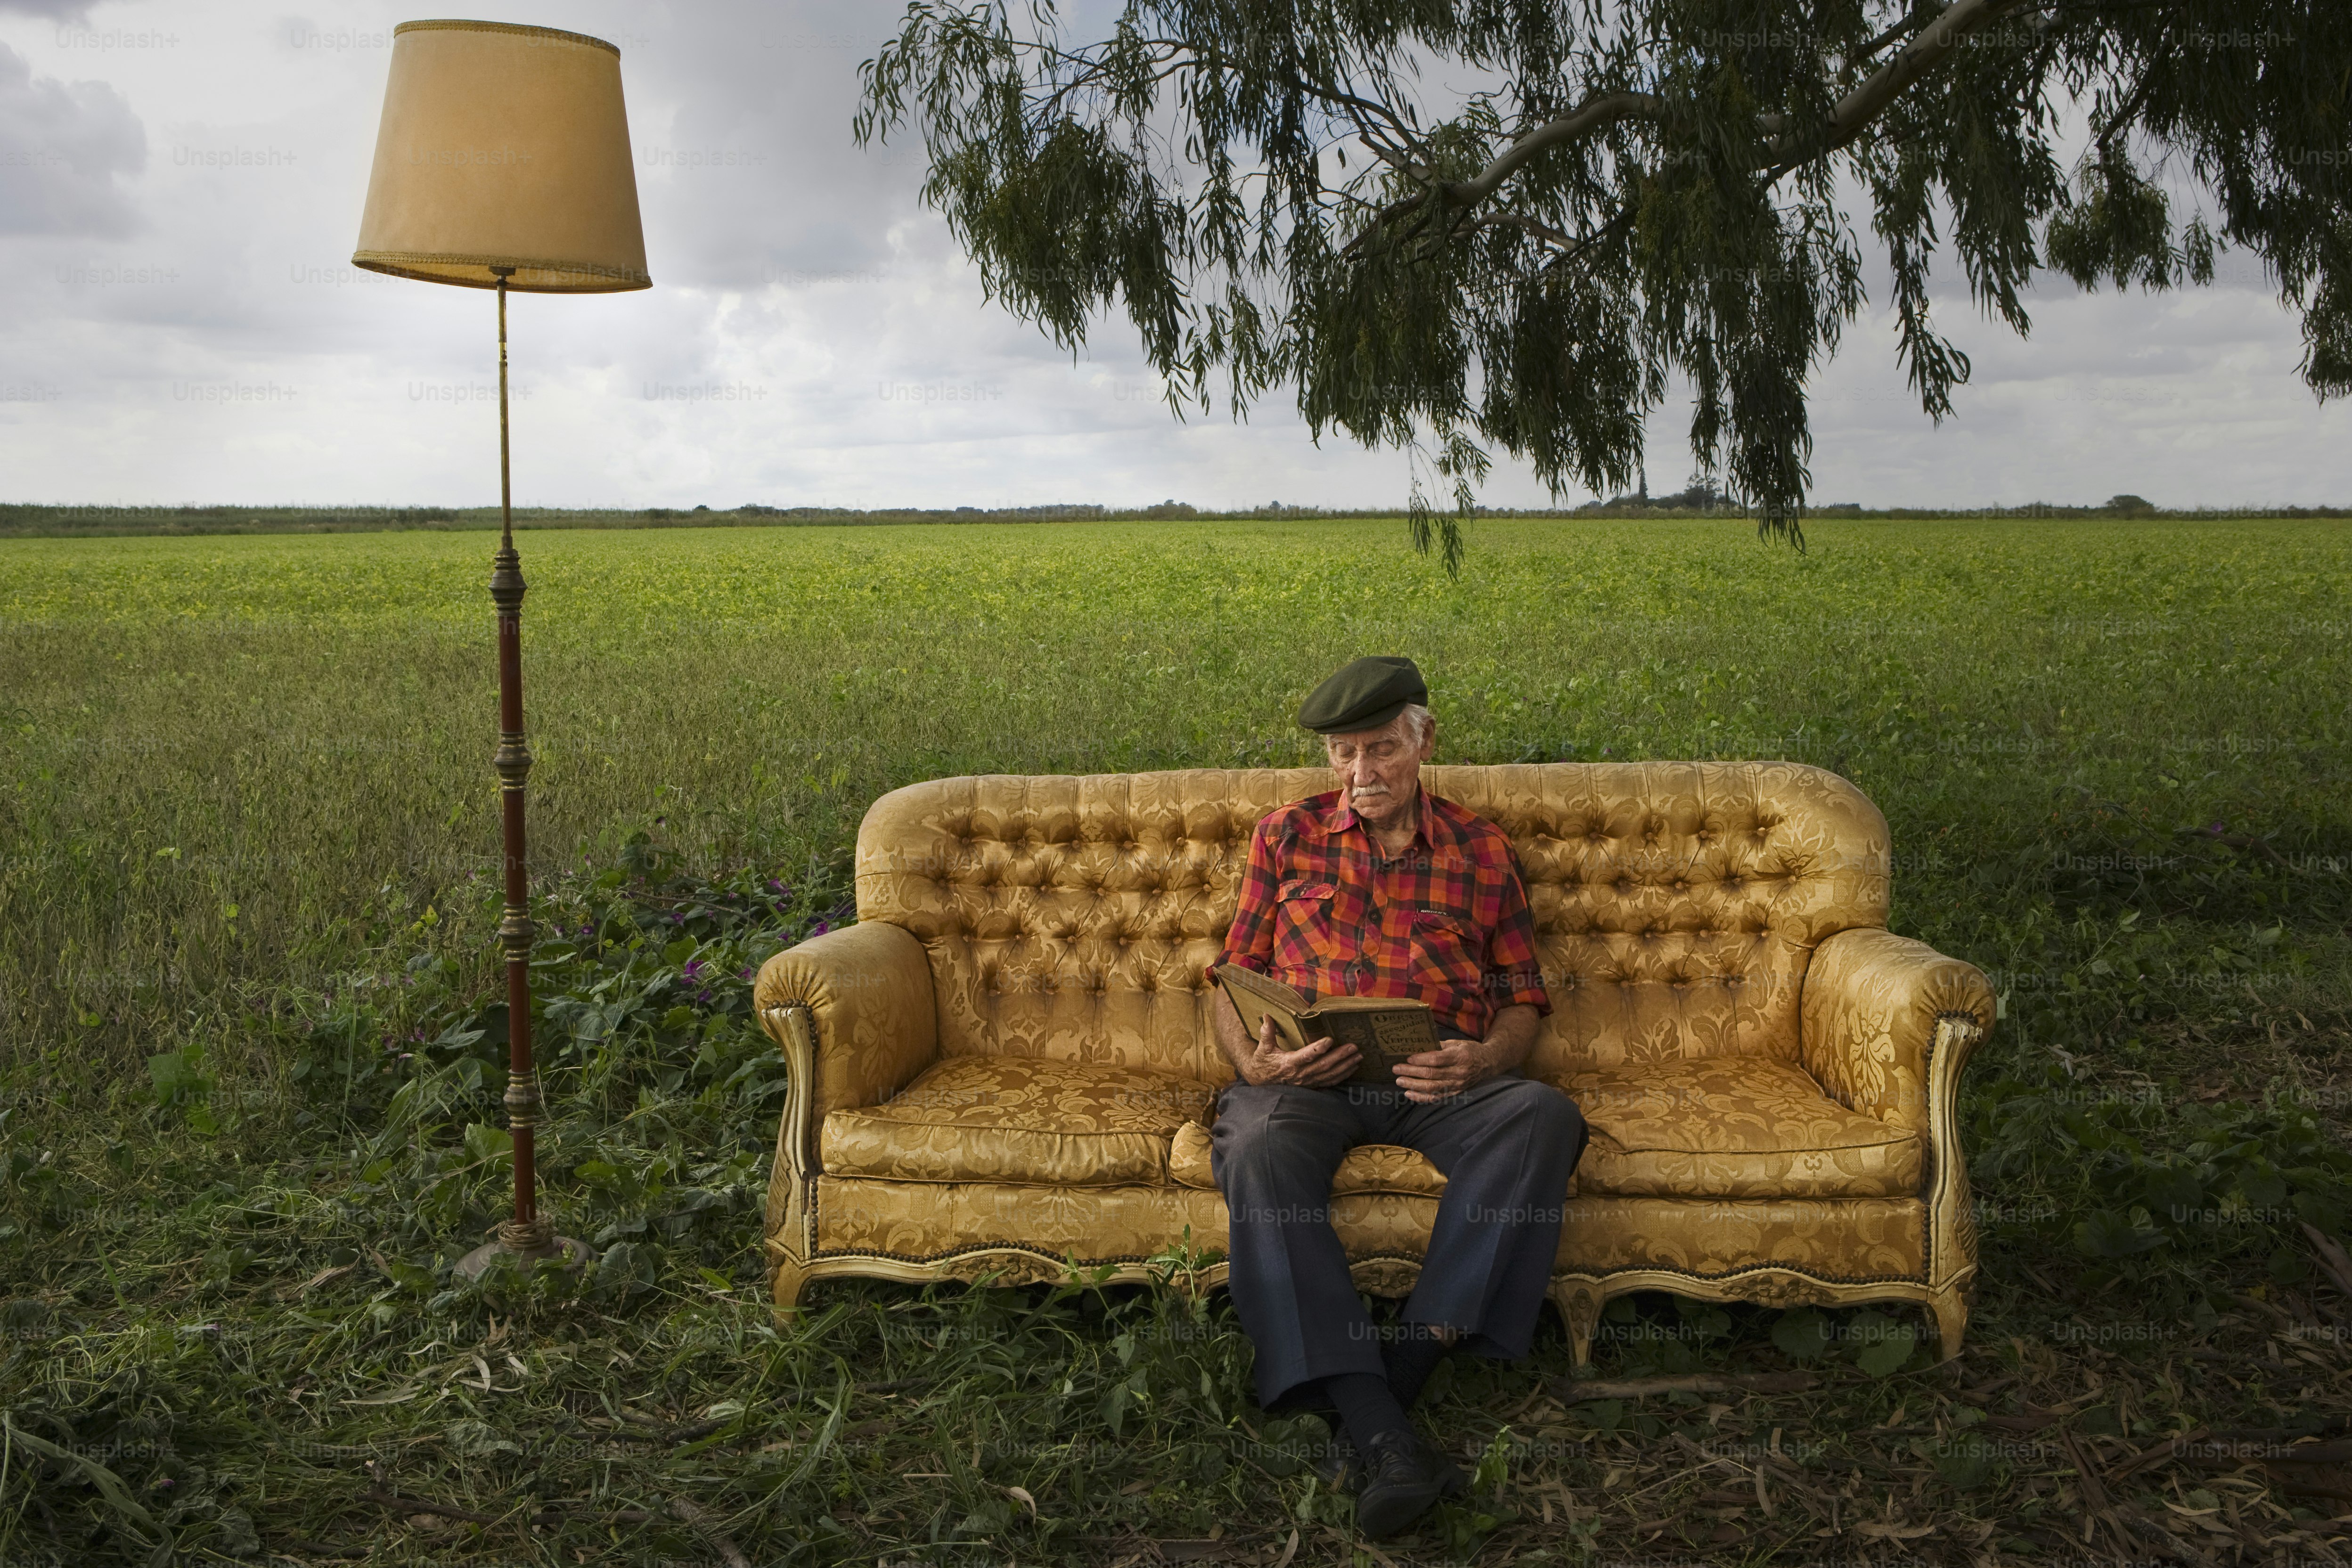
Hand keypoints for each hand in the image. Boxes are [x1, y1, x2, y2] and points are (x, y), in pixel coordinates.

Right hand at [1236, 1016, 1359, 1087]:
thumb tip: (1267, 1015)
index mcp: (1289, 1063)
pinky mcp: (1312, 1086)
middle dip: (1341, 1057)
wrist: (1262, 1082)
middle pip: (1324, 1066)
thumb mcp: (1263, 1048)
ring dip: (1346, 1066)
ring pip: (1330, 1075)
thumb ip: (1266, 1032)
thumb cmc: (1264, 1063)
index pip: (1306, 1056)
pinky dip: (1343, 1076)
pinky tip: (1353, 1068)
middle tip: (1354, 1047)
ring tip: (1359, 1057)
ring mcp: (1308, 1082)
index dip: (1318, 1048)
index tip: (1330, 1039)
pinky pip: (1330, 1082)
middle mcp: (1301, 1074)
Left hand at [1393, 1037, 1493, 1103]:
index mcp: (1460, 1056)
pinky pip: (1436, 1098)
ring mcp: (1457, 1085)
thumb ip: (1439, 1045)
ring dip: (1413, 1085)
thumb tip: (1419, 1045)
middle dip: (1411, 1072)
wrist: (1488, 1063)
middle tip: (1396, 1069)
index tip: (1407, 1058)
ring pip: (1432, 1088)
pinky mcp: (1455, 1093)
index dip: (1420, 1059)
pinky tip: (1409, 1094)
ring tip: (1399, 1081)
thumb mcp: (1457, 1043)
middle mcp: (1459, 1072)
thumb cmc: (1470, 1050)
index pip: (1436, 1059)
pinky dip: (1421, 1097)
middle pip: (1431, 1074)